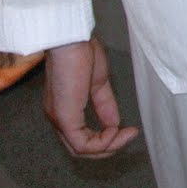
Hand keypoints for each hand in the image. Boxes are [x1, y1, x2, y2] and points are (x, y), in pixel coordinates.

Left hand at [43, 36, 139, 157]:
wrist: (70, 38)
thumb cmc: (80, 51)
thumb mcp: (97, 83)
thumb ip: (104, 105)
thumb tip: (114, 124)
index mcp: (64, 107)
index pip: (81, 136)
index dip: (105, 138)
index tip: (127, 129)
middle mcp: (57, 117)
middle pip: (81, 148)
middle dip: (108, 146)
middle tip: (129, 135)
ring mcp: (59, 119)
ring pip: (82, 149)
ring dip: (108, 146)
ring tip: (126, 134)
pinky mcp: (65, 119)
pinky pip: (82, 144)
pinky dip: (102, 143)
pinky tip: (115, 130)